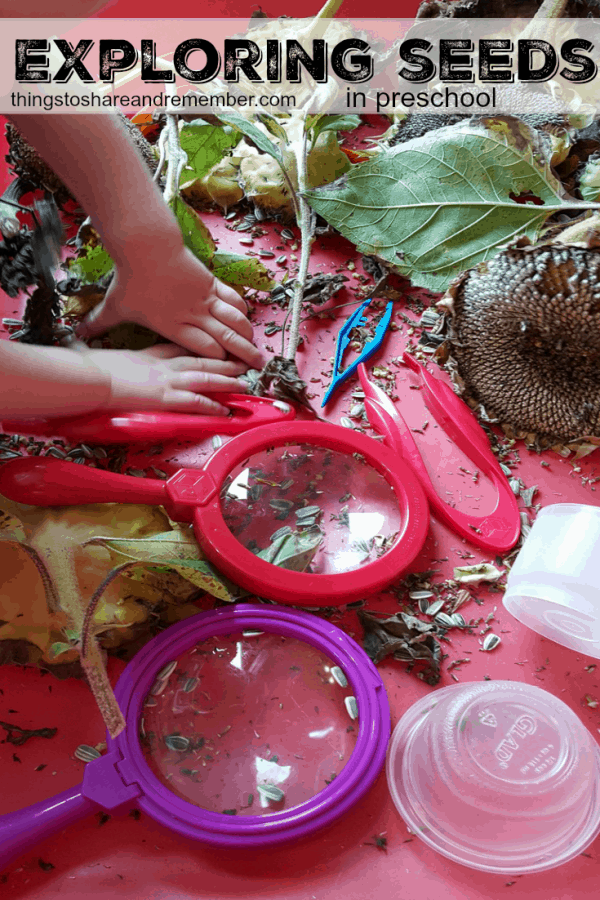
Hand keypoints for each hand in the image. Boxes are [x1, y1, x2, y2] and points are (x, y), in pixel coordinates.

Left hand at [76, 245, 264, 369]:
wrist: (146, 247)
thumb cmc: (130, 279)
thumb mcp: (113, 306)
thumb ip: (99, 323)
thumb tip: (78, 334)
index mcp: (173, 326)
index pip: (203, 349)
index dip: (218, 362)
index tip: (228, 371)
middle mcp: (193, 315)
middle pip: (224, 338)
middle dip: (242, 354)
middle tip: (257, 366)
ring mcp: (204, 298)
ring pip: (233, 319)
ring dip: (247, 334)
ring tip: (257, 345)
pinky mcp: (209, 281)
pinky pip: (231, 298)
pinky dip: (241, 309)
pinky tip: (247, 317)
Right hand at [80, 342, 249, 413]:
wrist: (93, 376)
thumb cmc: (92, 367)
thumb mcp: (98, 353)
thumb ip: (98, 350)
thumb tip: (78, 344)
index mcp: (151, 354)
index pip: (180, 349)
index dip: (198, 350)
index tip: (212, 350)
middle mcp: (165, 365)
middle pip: (200, 361)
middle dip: (223, 363)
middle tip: (241, 363)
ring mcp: (168, 381)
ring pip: (206, 379)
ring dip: (226, 381)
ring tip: (244, 384)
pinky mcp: (168, 398)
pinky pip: (197, 402)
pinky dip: (213, 406)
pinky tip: (225, 410)